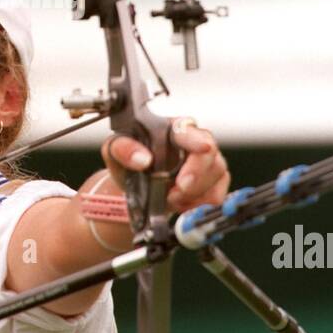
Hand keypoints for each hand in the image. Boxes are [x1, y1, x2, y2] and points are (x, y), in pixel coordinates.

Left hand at [101, 120, 229, 214]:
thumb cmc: (128, 161)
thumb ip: (124, 149)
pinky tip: (182, 204)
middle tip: (177, 190)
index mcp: (172, 128)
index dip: (197, 138)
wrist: (134, 186)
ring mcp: (207, 161)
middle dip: (196, 176)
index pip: (189, 129)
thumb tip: (142, 159)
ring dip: (194, 193)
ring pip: (217, 175)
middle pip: (210, 153)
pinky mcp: (213, 182)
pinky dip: (199, 204)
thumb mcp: (115, 151)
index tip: (202, 148)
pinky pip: (217, 194)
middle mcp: (194, 140)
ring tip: (171, 198)